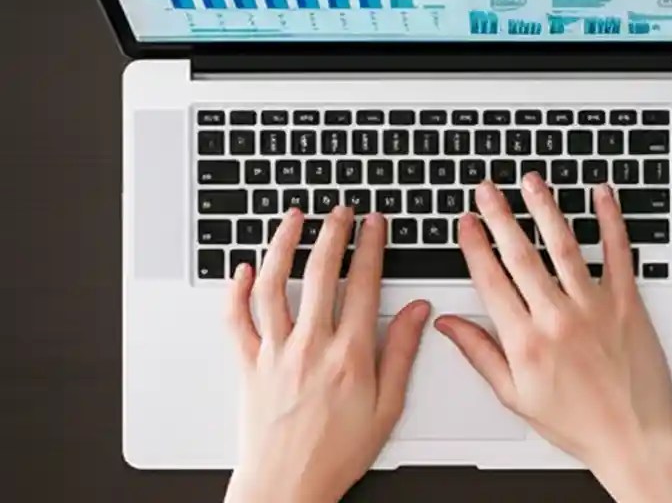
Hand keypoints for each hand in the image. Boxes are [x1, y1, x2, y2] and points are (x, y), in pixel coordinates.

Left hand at [223, 207, 429, 502]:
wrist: (287, 486)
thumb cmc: (337, 454)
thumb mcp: (388, 407)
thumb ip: (402, 353)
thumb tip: (420, 312)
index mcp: (350, 354)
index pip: (364, 284)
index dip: (371, 247)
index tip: (375, 224)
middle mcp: (311, 345)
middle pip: (320, 273)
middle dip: (332, 233)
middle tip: (340, 211)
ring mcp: (275, 352)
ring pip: (274, 284)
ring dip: (282, 245)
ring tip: (293, 219)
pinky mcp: (248, 365)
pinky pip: (236, 319)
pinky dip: (236, 290)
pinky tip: (243, 269)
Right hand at [436, 175, 671, 502]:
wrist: (634, 437)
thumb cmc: (579, 423)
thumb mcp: (515, 396)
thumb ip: (480, 354)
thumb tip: (449, 324)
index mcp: (525, 341)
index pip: (490, 279)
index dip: (474, 245)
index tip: (465, 222)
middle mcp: (557, 317)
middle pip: (520, 254)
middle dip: (499, 215)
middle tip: (487, 189)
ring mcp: (595, 306)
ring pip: (564, 245)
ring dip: (545, 208)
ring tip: (531, 182)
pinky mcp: (627, 303)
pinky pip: (618, 252)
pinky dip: (610, 220)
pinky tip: (601, 196)